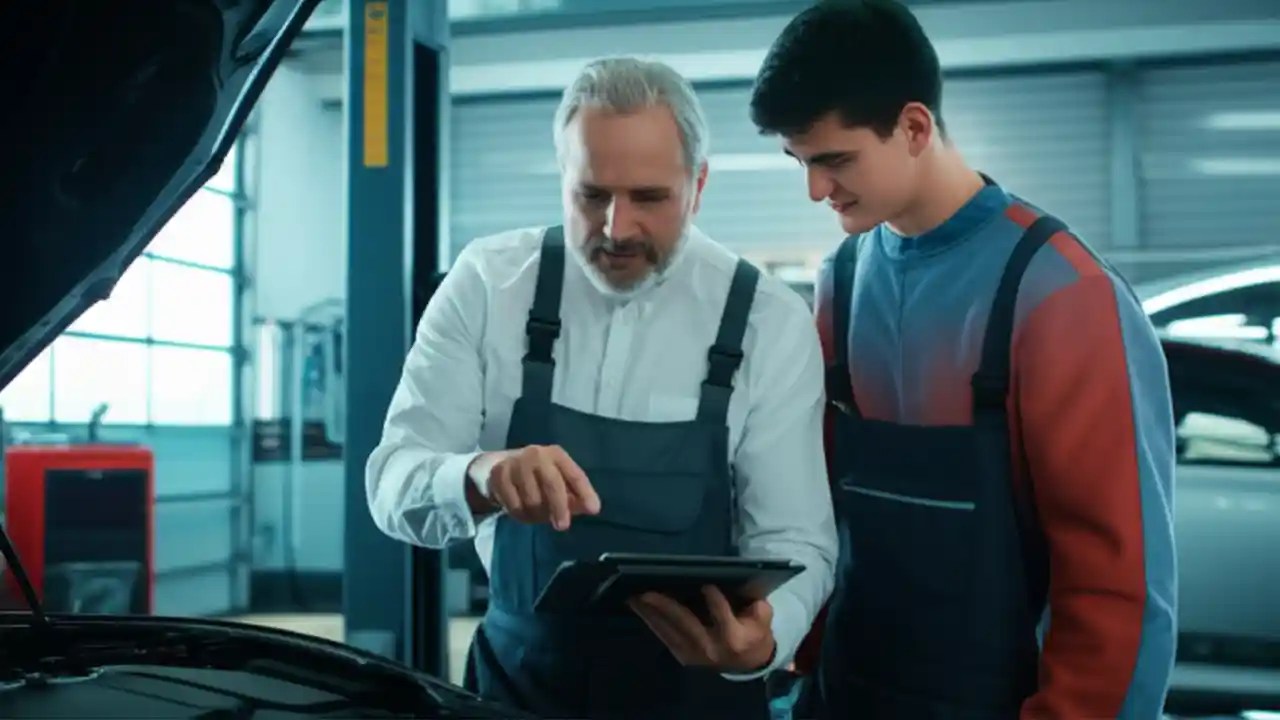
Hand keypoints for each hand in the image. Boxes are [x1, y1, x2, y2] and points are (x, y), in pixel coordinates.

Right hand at [484, 445, 600, 529]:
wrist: (501, 466)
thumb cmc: (538, 476)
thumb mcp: (558, 480)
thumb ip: (575, 495)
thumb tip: (592, 508)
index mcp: (556, 455)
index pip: (575, 474)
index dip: (585, 492)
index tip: (593, 510)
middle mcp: (537, 454)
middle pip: (553, 484)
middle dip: (559, 507)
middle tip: (562, 526)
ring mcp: (516, 464)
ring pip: (532, 499)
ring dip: (538, 515)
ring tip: (539, 516)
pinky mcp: (499, 476)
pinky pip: (514, 506)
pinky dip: (521, 516)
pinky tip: (524, 512)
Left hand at [629, 586, 776, 673]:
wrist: (748, 665)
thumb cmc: (755, 634)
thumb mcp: (763, 617)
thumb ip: (756, 605)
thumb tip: (742, 585)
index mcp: (733, 637)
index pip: (723, 616)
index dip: (715, 602)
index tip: (706, 584)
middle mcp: (710, 647)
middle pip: (686, 623)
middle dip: (665, 606)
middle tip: (647, 591)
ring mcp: (694, 654)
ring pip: (669, 630)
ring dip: (650, 613)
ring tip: (634, 596)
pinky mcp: (682, 656)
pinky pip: (664, 637)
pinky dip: (651, 621)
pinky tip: (639, 608)